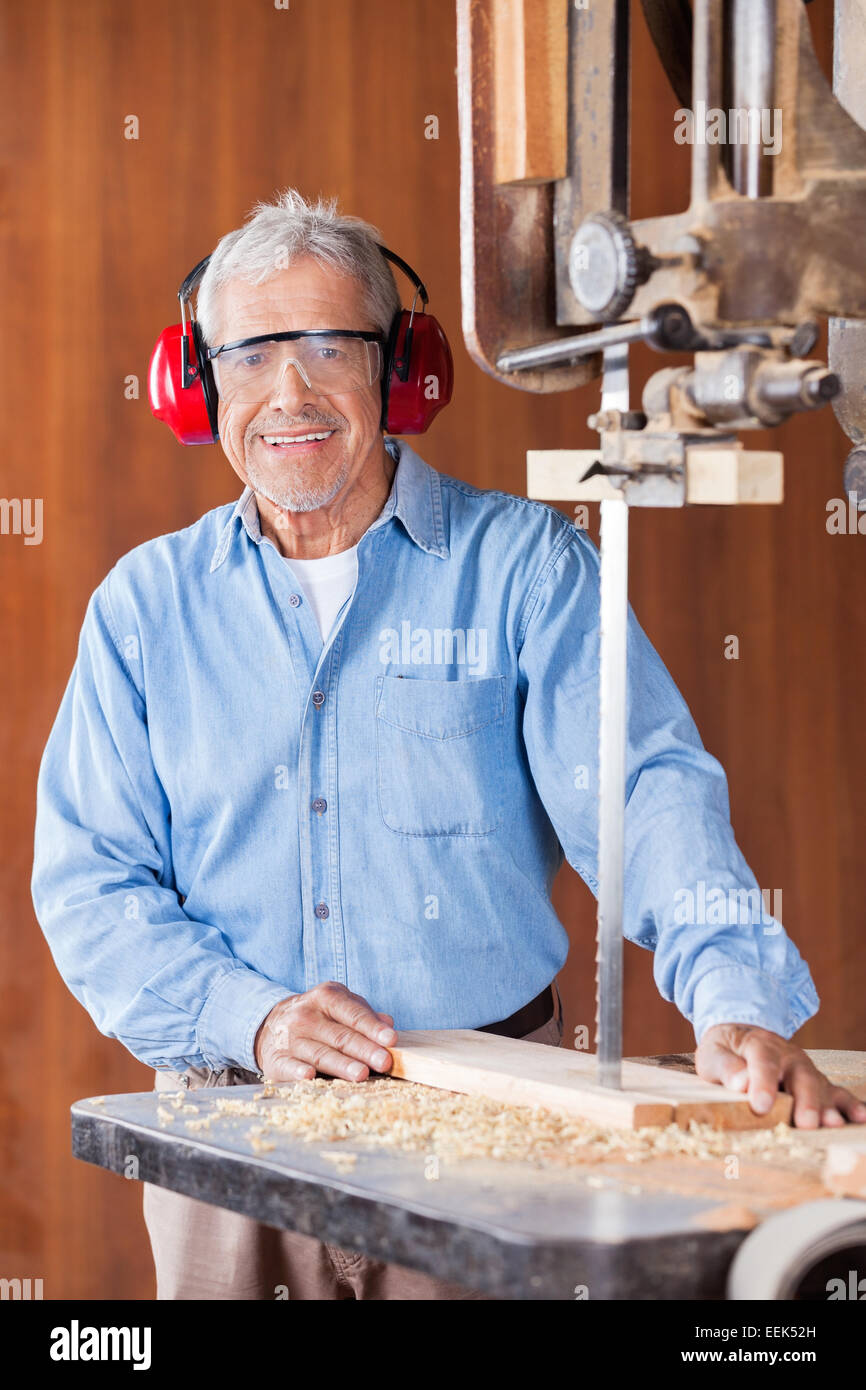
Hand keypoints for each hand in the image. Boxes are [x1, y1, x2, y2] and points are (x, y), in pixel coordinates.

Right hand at [254, 981, 396, 1082]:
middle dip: (364, 1050)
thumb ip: (364, 1015)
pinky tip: (310, 1076)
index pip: (353, 1013)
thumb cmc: (317, 1016)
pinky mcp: (277, 1059)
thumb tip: (388, 1024)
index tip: (391, 1040)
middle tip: (384, 1062)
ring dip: (341, 1065)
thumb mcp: (339, 1005)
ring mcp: (290, 1038)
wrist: (270, 1023)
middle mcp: (305, 1015)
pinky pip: (288, 1066)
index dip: (373, 1027)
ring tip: (362, 1074)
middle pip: (340, 1036)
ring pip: (320, 1054)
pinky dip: (298, 1071)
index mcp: (325, 997)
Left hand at [696, 1023, 865, 1128]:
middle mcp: (789, 1056)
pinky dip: (850, 1105)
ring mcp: (806, 1069)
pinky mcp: (816, 1083)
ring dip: (827, 1107)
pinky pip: (836, 1092)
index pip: (762, 1062)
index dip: (763, 1084)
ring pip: (820, 1087)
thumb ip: (725, 1067)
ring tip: (832, 1125)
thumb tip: (740, 1082)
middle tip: (806, 1124)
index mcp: (759, 1045)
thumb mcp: (714, 1053)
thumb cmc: (726, 1050)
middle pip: (800, 1076)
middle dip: (805, 1101)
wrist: (741, 1036)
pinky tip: (861, 1118)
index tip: (760, 1106)